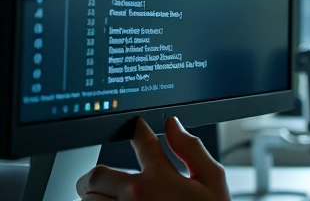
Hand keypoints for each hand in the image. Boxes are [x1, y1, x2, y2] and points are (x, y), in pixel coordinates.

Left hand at [76, 117, 230, 200]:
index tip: (136, 128)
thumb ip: (192, 150)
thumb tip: (173, 125)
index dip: (137, 130)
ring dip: (94, 197)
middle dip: (100, 175)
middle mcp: (135, 196)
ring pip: (87, 199)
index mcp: (160, 178)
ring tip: (110, 199)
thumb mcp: (213, 182)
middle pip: (96, 175)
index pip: (142, 142)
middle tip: (109, 179)